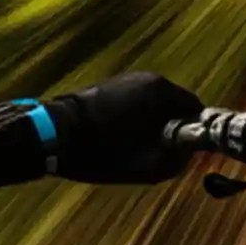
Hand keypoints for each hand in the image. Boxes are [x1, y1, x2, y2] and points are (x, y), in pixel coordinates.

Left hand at [0, 72, 203, 199]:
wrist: (49, 136)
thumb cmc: (102, 150)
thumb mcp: (148, 166)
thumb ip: (178, 160)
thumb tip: (189, 155)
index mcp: (161, 90)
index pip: (196, 109)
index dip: (195, 134)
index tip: (188, 154)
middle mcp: (146, 78)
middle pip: (174, 107)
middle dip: (172, 131)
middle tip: (161, 157)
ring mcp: (124, 80)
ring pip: (153, 108)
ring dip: (152, 128)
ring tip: (137, 152)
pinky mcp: (106, 88)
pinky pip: (134, 106)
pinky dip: (134, 122)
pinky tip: (119, 142)